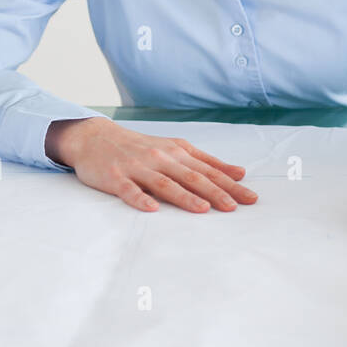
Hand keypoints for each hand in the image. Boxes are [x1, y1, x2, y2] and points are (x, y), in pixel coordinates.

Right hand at [45, 118, 255, 214]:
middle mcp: (161, 158)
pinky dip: (141, 198)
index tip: (251, 198)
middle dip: (215, 192)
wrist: (95, 138)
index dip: (231, 185)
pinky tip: (152, 208)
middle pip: (192, 177)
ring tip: (203, 208)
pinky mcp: (115, 178)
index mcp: (178, 152)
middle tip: (235, 207)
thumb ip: (207, 162)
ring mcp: (138, 168)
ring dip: (185, 196)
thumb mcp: (176, 149)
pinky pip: (129, 190)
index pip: (209, 171)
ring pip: (165, 183)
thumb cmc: (140, 147)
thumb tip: (239, 172)